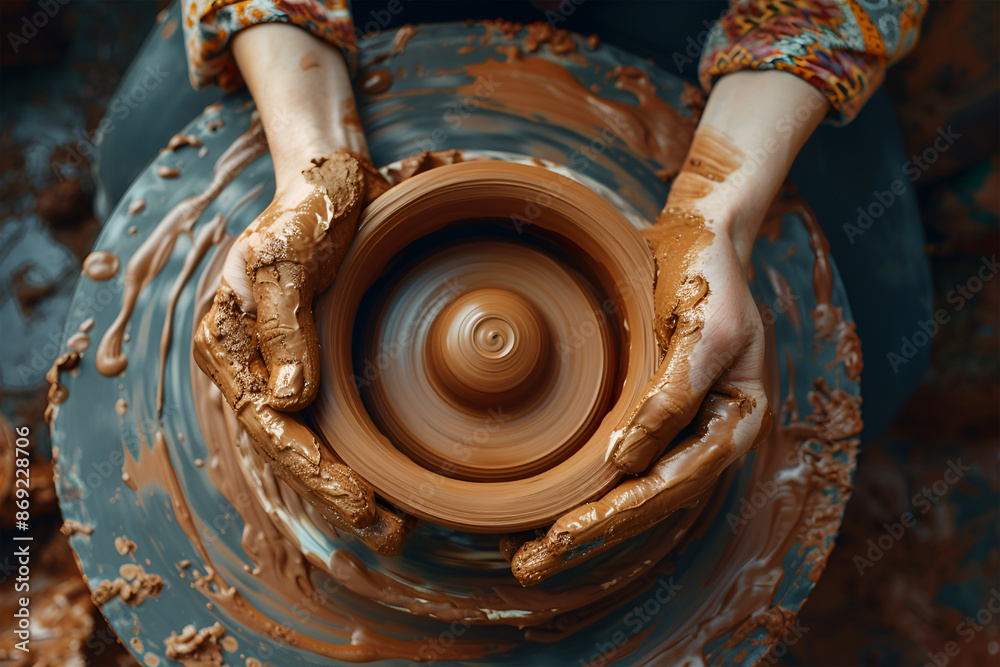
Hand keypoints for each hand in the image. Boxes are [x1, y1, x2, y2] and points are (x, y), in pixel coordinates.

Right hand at [192, 25, 405, 553]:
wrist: (329, 178)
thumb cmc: (305, 207)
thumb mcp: (285, 254)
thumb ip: (280, 323)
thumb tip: (285, 400)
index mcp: (230, 344)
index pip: (272, 426)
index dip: (316, 471)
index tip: (363, 502)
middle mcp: (252, 365)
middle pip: (290, 448)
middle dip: (335, 495)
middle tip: (389, 531)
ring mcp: (282, 366)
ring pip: (309, 443)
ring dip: (345, 486)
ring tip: (391, 524)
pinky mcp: (312, 360)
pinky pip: (327, 420)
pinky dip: (351, 454)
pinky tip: (381, 478)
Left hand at [511, 70, 828, 585]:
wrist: (704, 237)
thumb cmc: (711, 277)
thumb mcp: (706, 330)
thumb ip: (675, 396)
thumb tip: (627, 463)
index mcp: (736, 424)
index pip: (672, 486)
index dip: (619, 515)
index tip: (565, 533)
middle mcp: (710, 438)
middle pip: (649, 504)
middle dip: (591, 535)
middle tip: (530, 563)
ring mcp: (683, 430)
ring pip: (633, 493)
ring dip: (584, 524)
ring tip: (528, 552)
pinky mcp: (656, 415)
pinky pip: (623, 465)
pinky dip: (588, 490)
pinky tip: (551, 505)